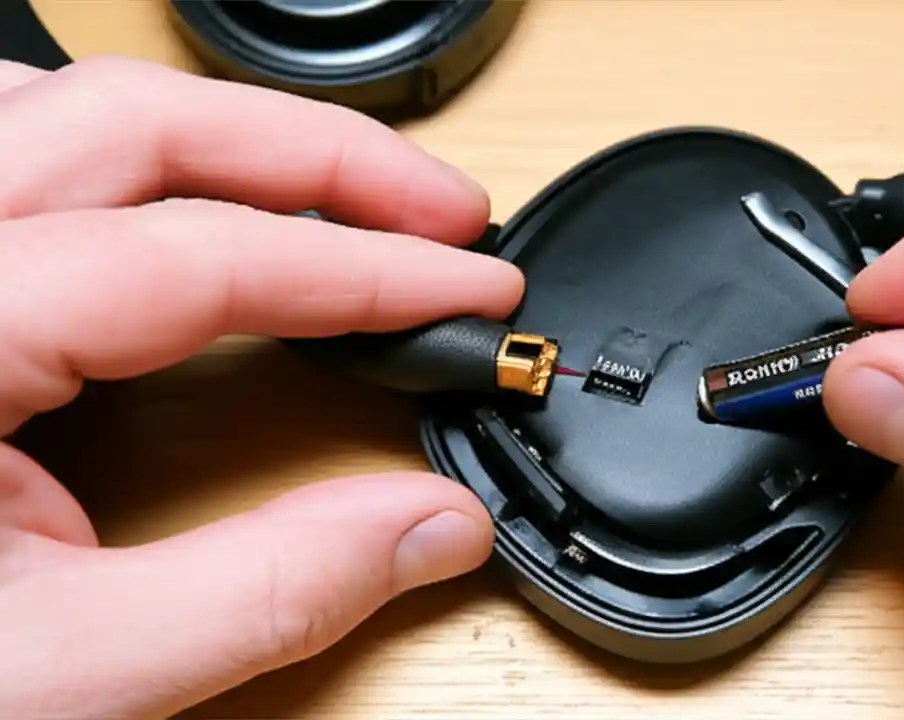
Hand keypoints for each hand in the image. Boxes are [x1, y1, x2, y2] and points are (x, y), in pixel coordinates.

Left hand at [0, 57, 521, 718]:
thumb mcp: (62, 675)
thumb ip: (267, 594)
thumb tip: (426, 527)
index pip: (203, 254)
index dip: (368, 266)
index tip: (467, 281)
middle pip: (141, 123)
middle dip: (323, 158)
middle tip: (443, 211)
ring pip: (64, 107)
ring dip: (224, 134)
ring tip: (340, 186)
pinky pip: (14, 152)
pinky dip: (122, 156)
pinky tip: (179, 193)